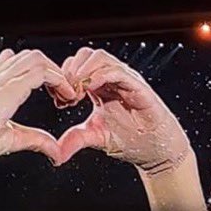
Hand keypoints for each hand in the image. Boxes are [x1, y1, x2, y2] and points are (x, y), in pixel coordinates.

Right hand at [0, 48, 75, 164]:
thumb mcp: (13, 137)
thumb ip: (35, 139)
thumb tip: (55, 150)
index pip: (18, 62)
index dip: (40, 72)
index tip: (53, 92)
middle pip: (31, 56)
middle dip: (52, 69)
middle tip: (63, 91)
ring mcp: (4, 79)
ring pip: (37, 58)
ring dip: (56, 72)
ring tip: (67, 91)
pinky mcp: (11, 87)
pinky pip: (41, 72)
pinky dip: (58, 80)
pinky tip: (65, 95)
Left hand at [48, 47, 189, 174]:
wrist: (155, 150)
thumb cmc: (130, 139)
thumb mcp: (95, 137)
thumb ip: (75, 140)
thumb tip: (55, 154)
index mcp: (100, 86)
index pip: (77, 66)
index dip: (63, 78)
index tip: (57, 98)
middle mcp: (112, 79)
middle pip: (86, 56)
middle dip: (70, 71)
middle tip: (65, 94)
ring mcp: (126, 80)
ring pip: (99, 58)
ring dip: (82, 71)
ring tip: (75, 92)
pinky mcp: (138, 86)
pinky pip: (117, 71)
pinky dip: (99, 76)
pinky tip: (88, 91)